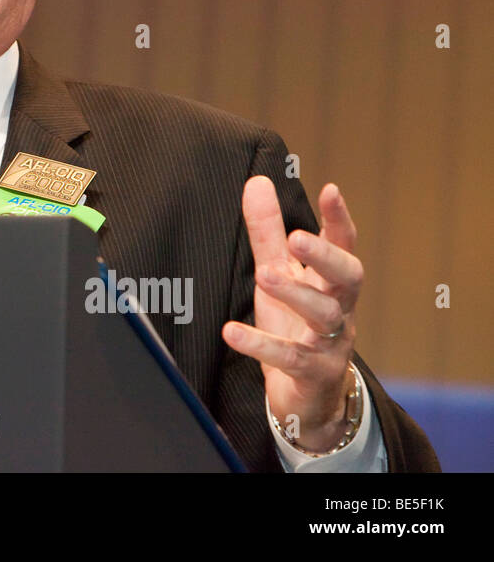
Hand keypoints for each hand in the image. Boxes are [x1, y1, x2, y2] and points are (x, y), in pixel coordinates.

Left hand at [222, 176, 362, 451]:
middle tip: (297, 238)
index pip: (343, 244)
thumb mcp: (278, 273)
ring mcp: (330, 342)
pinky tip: (231, 331)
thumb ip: (268, 232)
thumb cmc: (294, 324)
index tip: (331, 189)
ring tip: (265, 275)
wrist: (308, 395)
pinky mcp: (312, 373)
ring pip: (325, 315)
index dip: (339, 219)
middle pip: (347, 277)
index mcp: (331, 281)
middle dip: (325, 256)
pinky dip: (260, 344)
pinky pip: (290, 358)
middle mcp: (339, 308)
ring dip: (296, 293)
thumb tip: (257, 182)